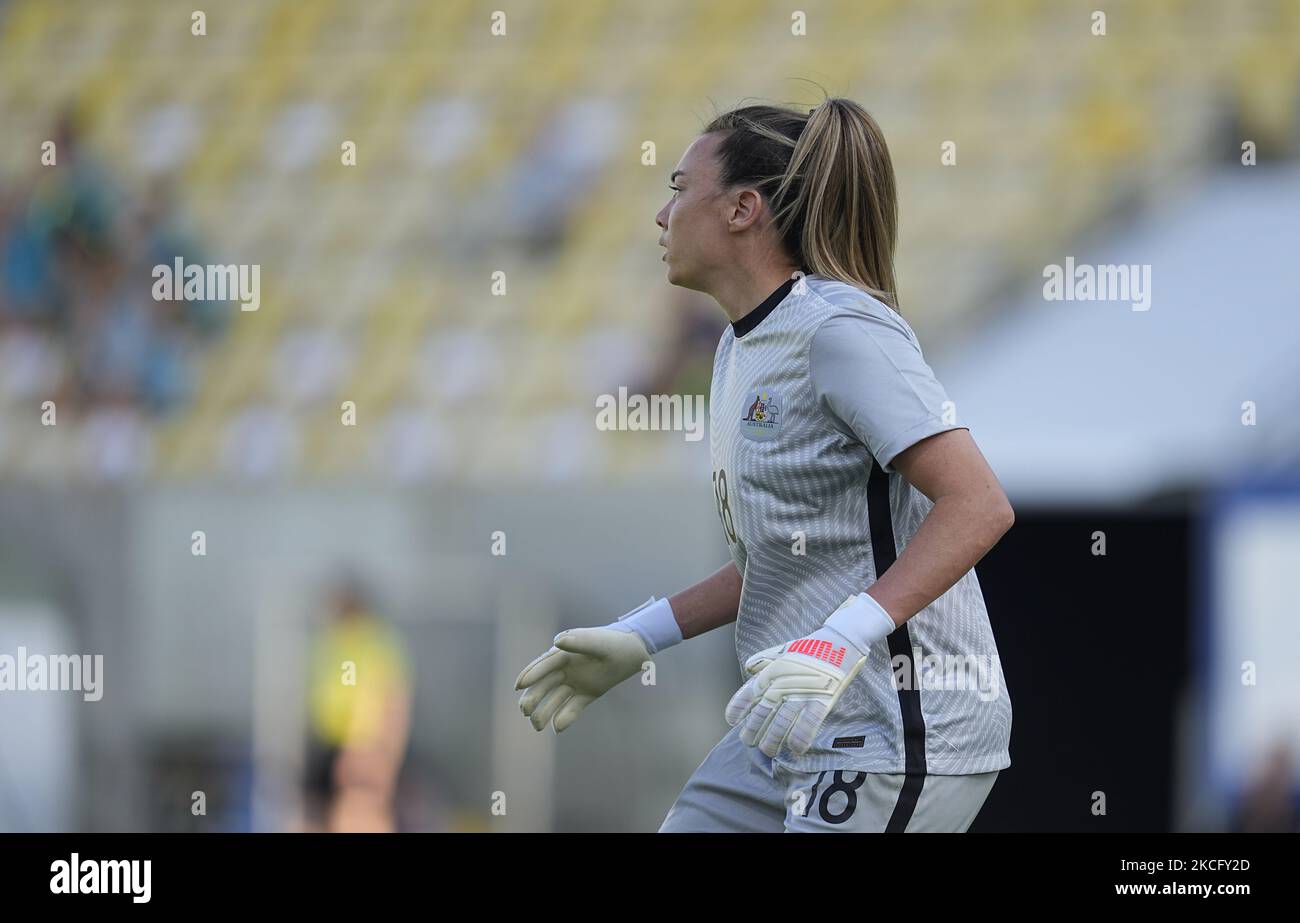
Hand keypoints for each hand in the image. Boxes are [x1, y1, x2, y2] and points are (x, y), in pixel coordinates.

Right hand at [515, 627, 650, 732]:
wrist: (635, 651)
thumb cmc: (615, 642)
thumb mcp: (598, 642)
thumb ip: (579, 642)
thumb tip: (556, 642)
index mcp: (564, 654)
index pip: (543, 666)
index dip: (530, 674)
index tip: (518, 685)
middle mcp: (566, 669)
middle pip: (544, 685)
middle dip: (533, 697)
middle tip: (524, 711)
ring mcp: (576, 683)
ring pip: (555, 700)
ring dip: (544, 712)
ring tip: (536, 726)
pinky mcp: (587, 695)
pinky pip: (573, 708)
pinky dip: (565, 717)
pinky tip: (557, 728)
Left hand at [725, 628, 866, 756]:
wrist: (838, 643)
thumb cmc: (808, 649)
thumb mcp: (780, 651)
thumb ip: (763, 660)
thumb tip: (748, 668)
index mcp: (771, 672)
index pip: (748, 693)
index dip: (738, 708)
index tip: (731, 720)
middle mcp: (783, 684)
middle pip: (763, 712)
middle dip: (753, 730)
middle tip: (748, 741)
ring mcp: (802, 694)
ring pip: (782, 723)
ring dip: (773, 740)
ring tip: (767, 751)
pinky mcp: (821, 700)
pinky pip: (808, 724)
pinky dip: (800, 738)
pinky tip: (796, 749)